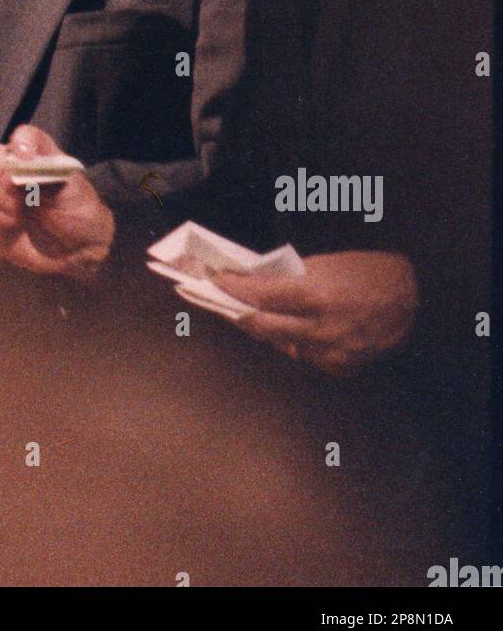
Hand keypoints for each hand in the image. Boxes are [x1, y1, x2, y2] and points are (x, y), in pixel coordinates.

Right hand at [0, 125, 113, 281]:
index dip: (22, 141)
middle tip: (12, 185)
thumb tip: (24, 159)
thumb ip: (50, 169)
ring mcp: (2, 195)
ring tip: (19, 212)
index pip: (25, 137)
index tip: (25, 157)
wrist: (78, 252)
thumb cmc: (81, 215)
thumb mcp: (75, 189)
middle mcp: (16, 173)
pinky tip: (14, 224)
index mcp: (39, 159)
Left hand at [213, 252, 418, 374]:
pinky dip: (296, 342)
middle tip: (220, 300)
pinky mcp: (340, 367)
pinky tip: (293, 329)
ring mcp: (330, 352)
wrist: (415, 298)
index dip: (233, 287)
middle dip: (237, 312)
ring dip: (266, 328)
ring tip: (252, 313)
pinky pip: (305, 355)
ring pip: (281, 344)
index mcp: (315, 295)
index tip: (215, 279)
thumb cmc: (369, 272)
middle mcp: (319, 328)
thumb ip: (289, 278)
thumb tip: (255, 284)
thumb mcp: (325, 263)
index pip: (259, 295)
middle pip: (261, 327)